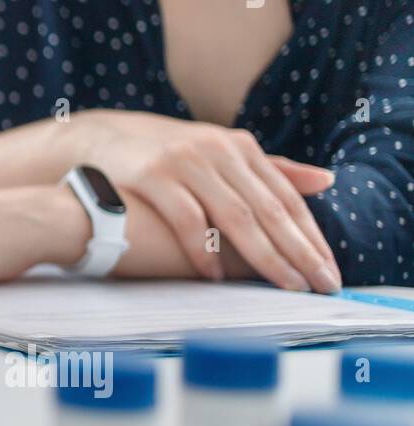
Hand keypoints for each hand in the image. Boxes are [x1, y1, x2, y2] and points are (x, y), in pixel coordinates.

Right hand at [73, 110, 338, 291]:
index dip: (310, 235)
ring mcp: (184, 161)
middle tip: (322, 284)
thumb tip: (326, 181)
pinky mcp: (152, 175)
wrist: (96, 141)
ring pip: (236, 215)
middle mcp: (216, 149)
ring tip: (285, 284)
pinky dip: (203, 248)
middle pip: (268, 208)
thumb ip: (267, 170)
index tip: (330, 269)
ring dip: (264, 254)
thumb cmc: (162, 157)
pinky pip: (187, 219)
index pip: (286, 196)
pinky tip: (216, 274)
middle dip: (299, 250)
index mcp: (237, 146)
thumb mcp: (217, 154)